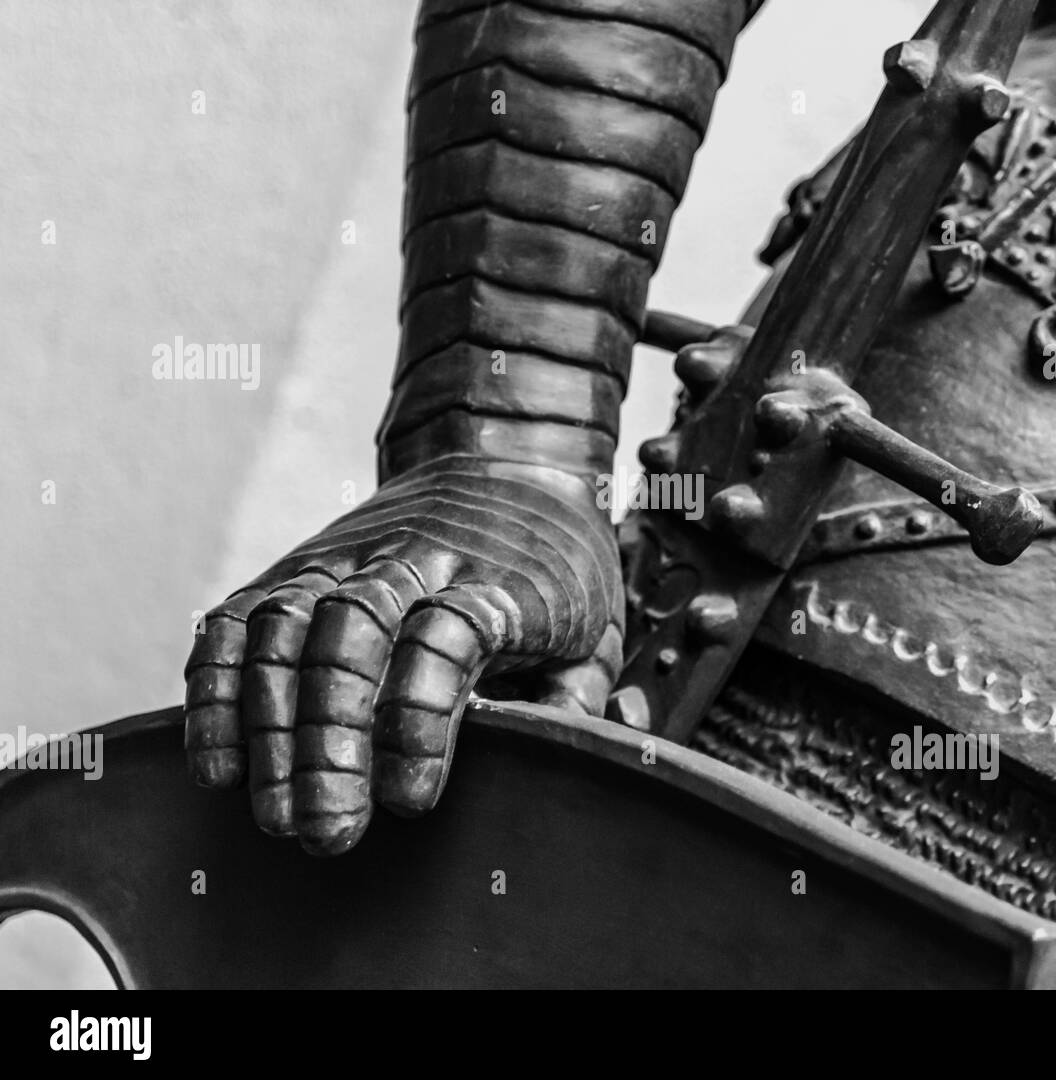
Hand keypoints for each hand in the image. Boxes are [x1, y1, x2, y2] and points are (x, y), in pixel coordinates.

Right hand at [183, 455, 623, 855]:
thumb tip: (542, 779)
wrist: (505, 460)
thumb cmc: (555, 571)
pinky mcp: (296, 564)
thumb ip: (570, 703)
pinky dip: (217, 688)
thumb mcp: (595, 631)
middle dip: (331, 739)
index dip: (421, 717)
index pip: (447, 635)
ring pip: (287, 626)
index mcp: (499, 578)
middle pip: (353, 634)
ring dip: (269, 727)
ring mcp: (345, 556)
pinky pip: (239, 618)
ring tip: (273, 817)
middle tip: (328, 830)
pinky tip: (218, 764)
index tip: (410, 798)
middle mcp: (414, 557)